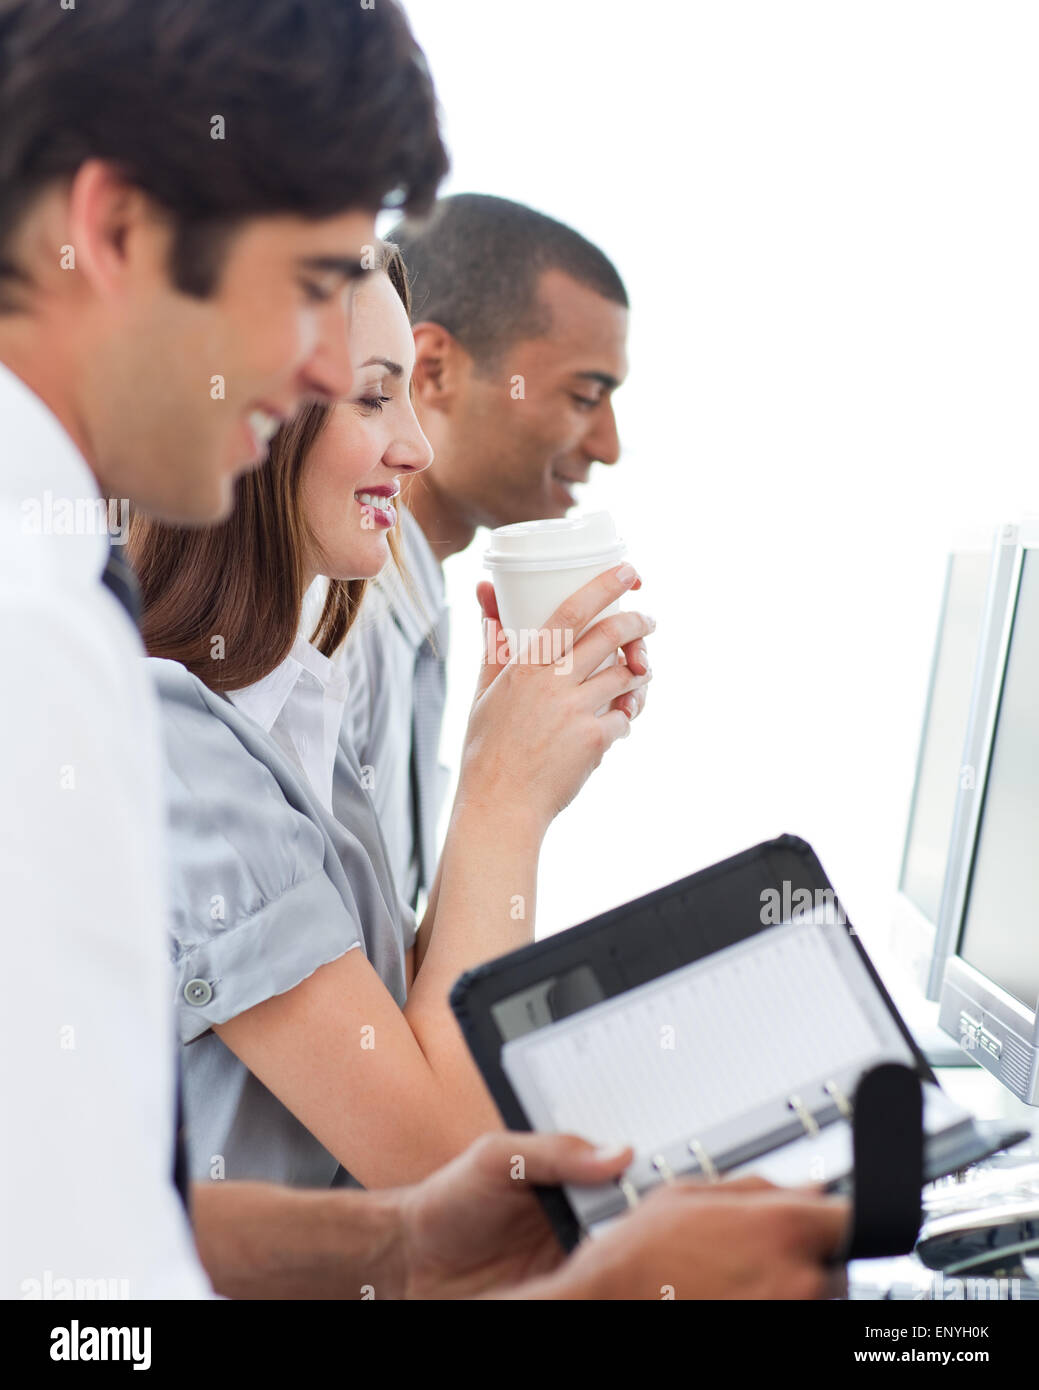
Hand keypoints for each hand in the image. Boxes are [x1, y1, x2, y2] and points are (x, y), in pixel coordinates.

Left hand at [398, 1131, 634, 1299]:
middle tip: (654, 1231)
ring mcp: (570, 1264)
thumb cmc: (451, 1197)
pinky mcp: (558, 1297)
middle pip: (630, 1228)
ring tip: (635, 1260)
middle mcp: (579, 1223)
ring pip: (614, 1265)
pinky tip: (601, 1282)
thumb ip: (554, 1152)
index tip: (666, 1189)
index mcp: (572, 1182)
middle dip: (642, 1229)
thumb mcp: (498, 1158)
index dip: (648, 1187)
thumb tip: (616, 1155)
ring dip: (625, 1263)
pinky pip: (587, 1293)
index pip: (626, 1181)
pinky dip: (595, 1289)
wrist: (410, 1259)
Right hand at [458, 564, 654, 828]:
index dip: (604, 586)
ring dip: (639, 671)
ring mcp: (578, 712)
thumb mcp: (484, 689)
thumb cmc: (488, 748)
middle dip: (638, 623)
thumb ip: (494, 640)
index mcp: (525, 666)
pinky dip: (623, 716)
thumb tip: (485, 590)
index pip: (572, 612)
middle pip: (611, 637)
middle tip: (648, 621)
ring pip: (626, 676)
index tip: (629, 573)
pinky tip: (616, 721)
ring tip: (639, 672)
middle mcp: (554, 684)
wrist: (501, 805)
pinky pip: (624, 717)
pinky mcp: (596, 741)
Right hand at [523, 1176, 849, 1300]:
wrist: (604, 1309)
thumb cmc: (638, 1258)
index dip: (835, 1217)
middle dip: (807, 1254)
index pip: (850, 1217)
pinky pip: (793, 1316)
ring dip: (790, 1284)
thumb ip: (759, 1187)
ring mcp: (790, 1315)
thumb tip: (803, 1187)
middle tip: (760, 1254)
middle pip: (835, 1261)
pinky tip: (735, 1299)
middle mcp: (798, 1278)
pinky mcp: (778, 1339)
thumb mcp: (690, 1194)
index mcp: (782, 1227)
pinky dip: (772, 1305)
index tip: (827, 1221)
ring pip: (816, 1295)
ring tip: (739, 1280)